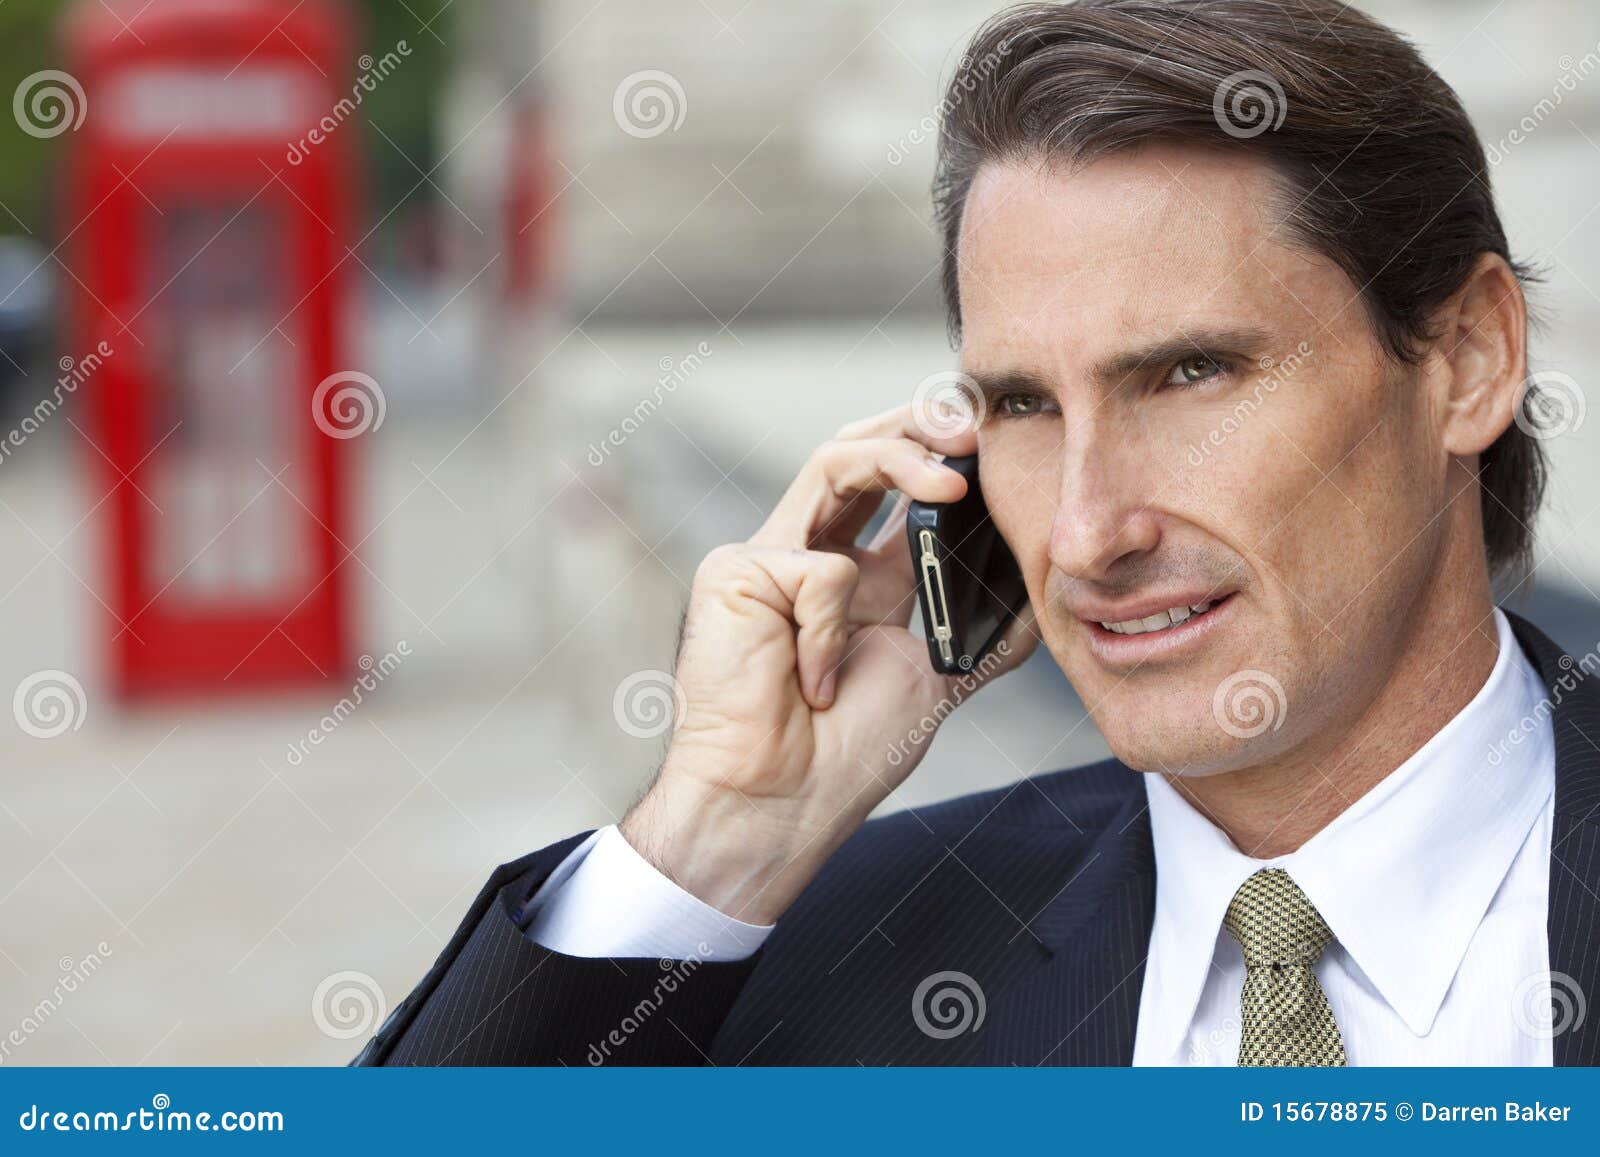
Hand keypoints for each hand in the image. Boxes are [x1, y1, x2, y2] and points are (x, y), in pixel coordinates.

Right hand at [619, 405, 1037, 923]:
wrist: (780, 805)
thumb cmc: (845, 754)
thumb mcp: (939, 676)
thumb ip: (984, 631)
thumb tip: (1046, 588)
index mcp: (858, 577)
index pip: (899, 487)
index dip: (942, 451)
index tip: (999, 439)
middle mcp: (812, 556)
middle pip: (862, 449)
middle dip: (921, 422)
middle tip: (974, 423)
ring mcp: (769, 559)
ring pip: (835, 461)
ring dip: (900, 460)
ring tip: (955, 483)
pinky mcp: (735, 572)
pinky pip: (816, 567)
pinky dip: (831, 628)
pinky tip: (817, 681)